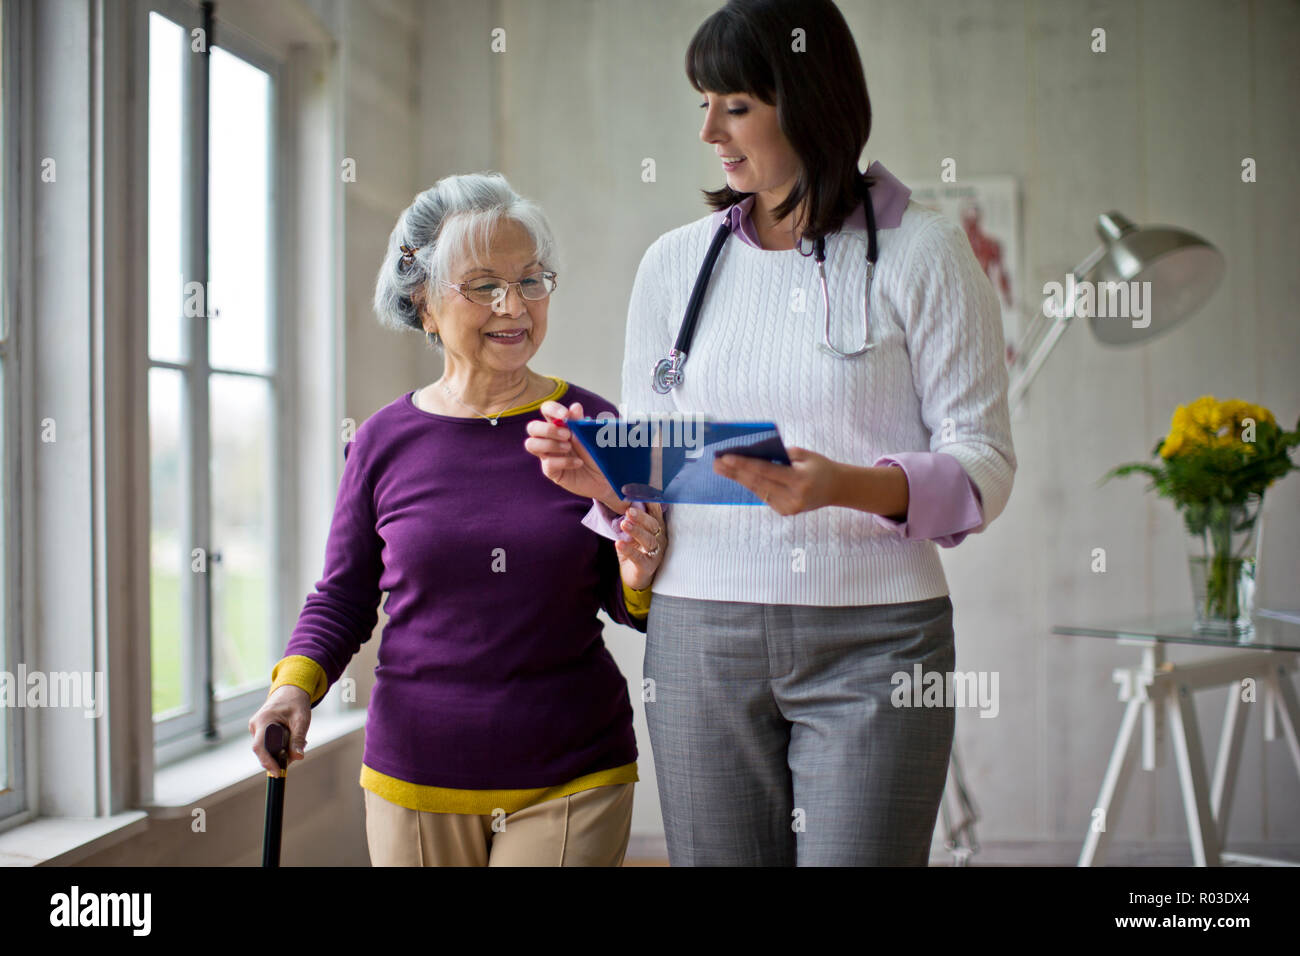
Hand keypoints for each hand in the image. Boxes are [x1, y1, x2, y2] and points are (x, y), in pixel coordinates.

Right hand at [249, 684, 311, 775]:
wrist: (291, 691)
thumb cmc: (296, 703)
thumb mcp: (301, 720)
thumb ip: (298, 738)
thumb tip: (298, 757)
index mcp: (263, 720)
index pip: (259, 747)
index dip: (267, 762)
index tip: (277, 772)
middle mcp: (255, 725)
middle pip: (264, 751)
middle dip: (281, 756)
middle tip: (298, 751)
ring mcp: (256, 729)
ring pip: (268, 749)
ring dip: (283, 751)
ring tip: (299, 740)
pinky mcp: (260, 731)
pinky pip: (269, 745)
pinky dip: (281, 746)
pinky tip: (292, 739)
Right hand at [524, 400, 620, 507]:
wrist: (603, 476)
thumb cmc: (595, 452)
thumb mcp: (590, 436)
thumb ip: (580, 422)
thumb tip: (575, 407)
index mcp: (559, 425)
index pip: (546, 410)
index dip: (551, 409)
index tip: (565, 415)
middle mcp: (549, 438)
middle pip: (532, 427)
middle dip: (548, 429)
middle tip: (567, 435)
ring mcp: (548, 455)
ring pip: (531, 444)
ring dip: (551, 444)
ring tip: (569, 448)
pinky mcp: (551, 471)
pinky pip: (548, 463)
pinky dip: (565, 461)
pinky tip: (578, 462)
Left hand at [615, 501, 666, 590]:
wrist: (635, 577)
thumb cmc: (635, 550)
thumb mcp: (633, 533)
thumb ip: (630, 519)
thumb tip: (620, 499)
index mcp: (656, 527)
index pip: (655, 511)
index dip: (649, 502)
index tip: (638, 492)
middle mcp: (659, 538)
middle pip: (653, 525)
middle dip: (641, 517)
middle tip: (629, 510)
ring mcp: (655, 553)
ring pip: (648, 540)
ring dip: (636, 531)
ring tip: (624, 524)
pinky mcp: (648, 566)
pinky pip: (638, 557)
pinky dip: (629, 550)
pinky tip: (618, 544)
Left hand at [712, 446, 840, 515]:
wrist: (836, 488)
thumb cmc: (819, 466)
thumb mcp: (804, 455)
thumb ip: (780, 455)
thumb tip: (751, 454)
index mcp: (800, 479)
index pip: (766, 471)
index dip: (745, 464)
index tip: (726, 457)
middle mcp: (794, 497)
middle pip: (758, 483)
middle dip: (735, 472)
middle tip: (716, 463)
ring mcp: (789, 507)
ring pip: (758, 491)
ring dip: (738, 479)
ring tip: (721, 469)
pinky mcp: (785, 512)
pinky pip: (764, 496)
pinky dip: (752, 485)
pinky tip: (738, 476)